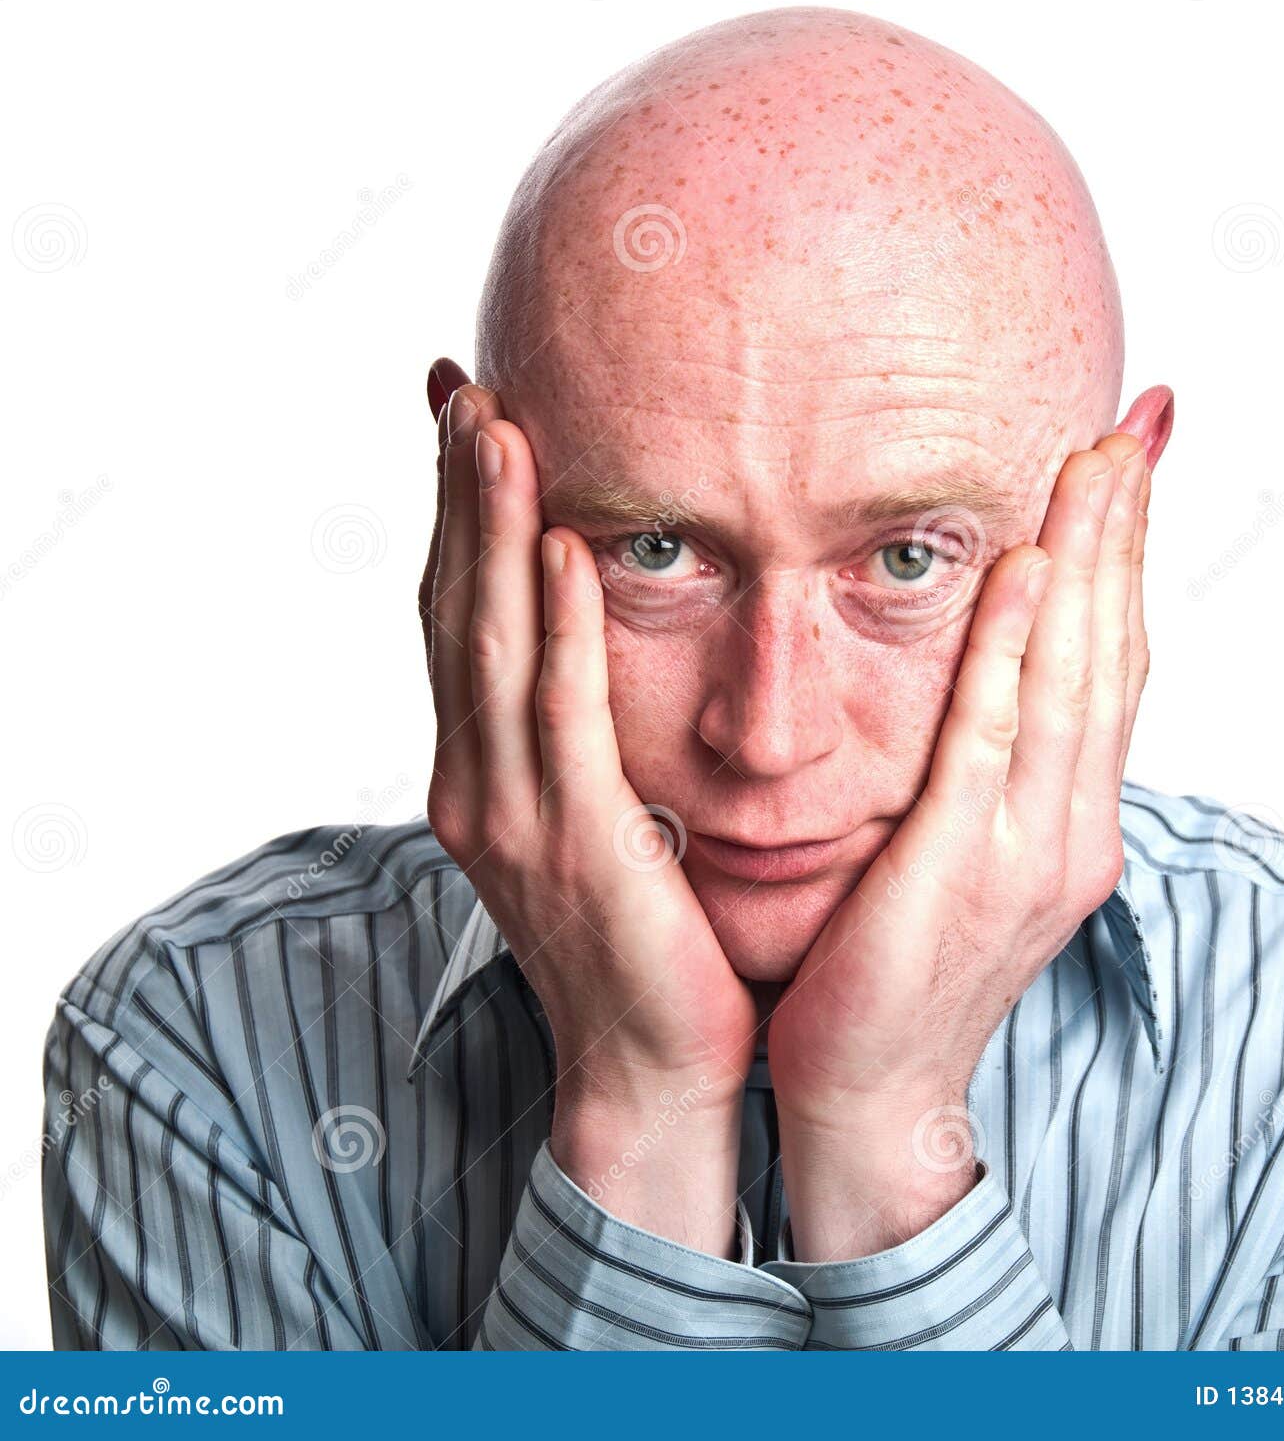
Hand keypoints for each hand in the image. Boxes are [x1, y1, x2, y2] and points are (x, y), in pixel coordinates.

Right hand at [420, 360, 756, 1255]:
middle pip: (457, 611)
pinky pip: (563, 719)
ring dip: (491, 532)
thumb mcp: (600, 818)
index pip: (460, 620)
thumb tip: (603, 654)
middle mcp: (479, 783)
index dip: (457, 518)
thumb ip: (582, 734)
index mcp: (485, 773)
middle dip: (459, 499)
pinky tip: (559, 551)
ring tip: (497, 430)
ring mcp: (516, 816)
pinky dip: (555, 630)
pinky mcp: (577, 845)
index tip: (463, 421)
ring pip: (492, 647)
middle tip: (464, 391)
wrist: (654, 1065)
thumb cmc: (643, 938)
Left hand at [766, 432, 1153, 1260]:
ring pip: (1073, 677)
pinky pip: (995, 736)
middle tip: (1132, 429)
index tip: (1127, 472)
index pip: (1110, 669)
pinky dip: (1019, 647)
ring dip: (1091, 562)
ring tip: (1097, 463)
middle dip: (1125, 537)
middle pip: (1111, 654)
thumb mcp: (962, 859)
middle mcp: (1071, 827)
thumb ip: (987, 777)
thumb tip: (990, 701)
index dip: (1127, 565)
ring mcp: (1028, 847)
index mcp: (1070, 822)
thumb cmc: (897, 970)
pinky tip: (1033, 569)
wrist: (870, 1090)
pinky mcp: (962, 864)